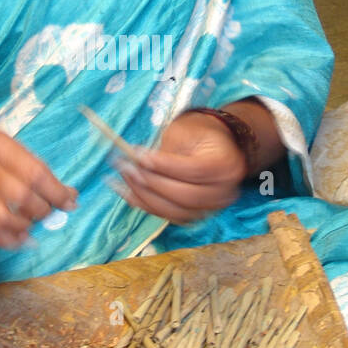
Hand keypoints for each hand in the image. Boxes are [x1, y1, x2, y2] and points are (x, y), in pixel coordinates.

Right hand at [0, 128, 76, 247]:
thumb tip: (65, 194)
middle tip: (48, 211)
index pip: (34, 172)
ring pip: (4, 220)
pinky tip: (21, 238)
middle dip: (43, 210)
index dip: (57, 191)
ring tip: (32, 223)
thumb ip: (29, 165)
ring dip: (27, 227)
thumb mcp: (0, 143)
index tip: (70, 201)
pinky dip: (9, 241)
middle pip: (21, 197)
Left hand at [114, 111, 245, 223]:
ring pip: (176, 211)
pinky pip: (170, 216)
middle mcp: (225, 192)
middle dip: (151, 184)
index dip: (165, 166)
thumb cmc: (197, 133)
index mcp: (226, 165)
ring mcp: (212, 207)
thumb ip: (164, 151)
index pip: (194, 170)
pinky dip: (147, 206)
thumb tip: (137, 164)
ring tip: (121, 181)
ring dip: (145, 197)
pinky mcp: (197, 214)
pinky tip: (128, 193)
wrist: (213, 145)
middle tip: (126, 168)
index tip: (139, 156)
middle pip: (186, 196)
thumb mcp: (183, 132)